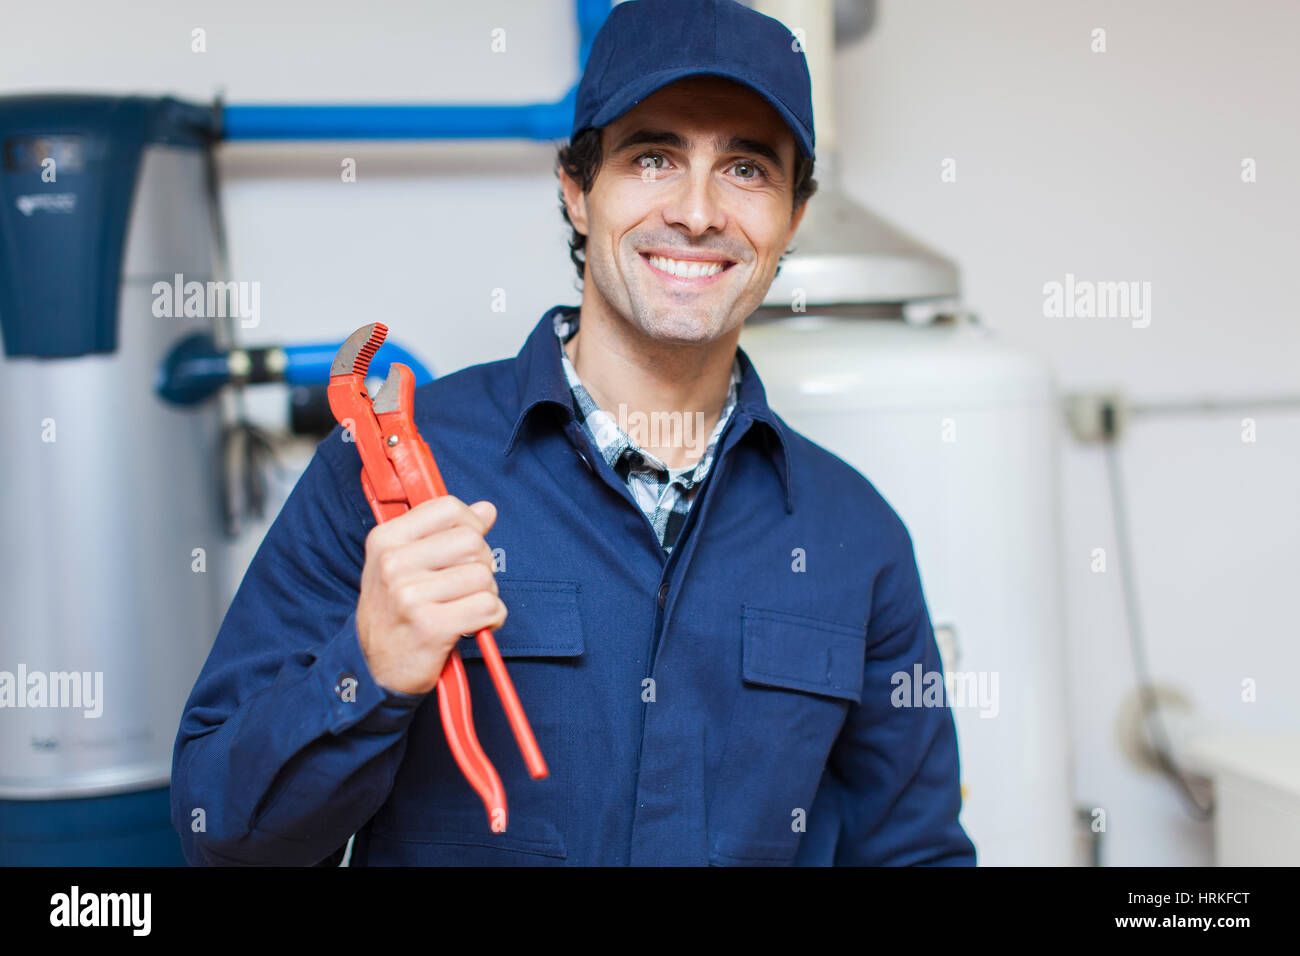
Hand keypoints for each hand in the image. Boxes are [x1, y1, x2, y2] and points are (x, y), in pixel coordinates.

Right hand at [355, 496, 504, 695]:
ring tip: (463, 607)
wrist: (374, 668)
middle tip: (464, 586)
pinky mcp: (431, 626)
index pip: (449, 508)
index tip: (464, 548)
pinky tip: (473, 625)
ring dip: (486, 595)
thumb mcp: (405, 563)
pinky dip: (492, 618)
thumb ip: (445, 532)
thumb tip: (487, 509)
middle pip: (472, 541)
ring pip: (484, 576)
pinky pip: (488, 607)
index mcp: (386, 539)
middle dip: (481, 564)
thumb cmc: (395, 612)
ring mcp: (409, 596)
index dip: (469, 525)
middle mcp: (393, 564)